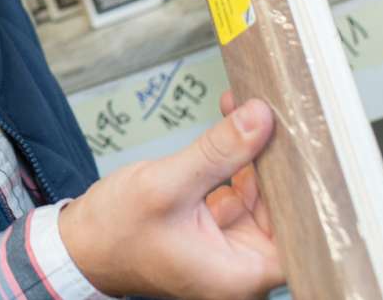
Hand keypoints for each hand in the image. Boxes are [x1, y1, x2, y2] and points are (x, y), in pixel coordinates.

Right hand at [57, 94, 283, 299]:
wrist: (78, 245)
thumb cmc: (114, 232)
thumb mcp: (166, 184)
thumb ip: (217, 152)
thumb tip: (260, 119)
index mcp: (239, 273)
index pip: (298, 230)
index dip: (304, 186)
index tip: (300, 141)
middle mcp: (242, 265)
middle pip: (282, 209)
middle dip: (275, 159)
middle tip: (273, 112)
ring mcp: (229, 246)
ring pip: (261, 194)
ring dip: (254, 152)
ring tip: (250, 108)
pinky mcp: (215, 228)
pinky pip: (238, 191)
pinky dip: (234, 160)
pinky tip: (232, 124)